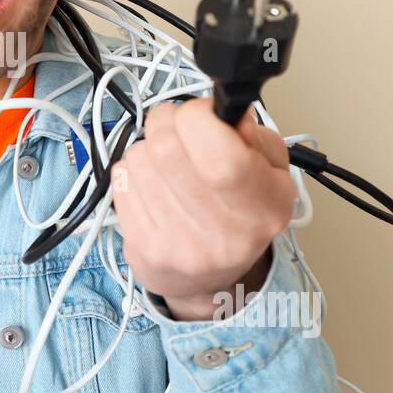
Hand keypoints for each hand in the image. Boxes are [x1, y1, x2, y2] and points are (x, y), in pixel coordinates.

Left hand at [111, 99, 294, 319]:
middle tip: (177, 127)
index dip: (200, 118)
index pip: (220, 156)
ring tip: (168, 162)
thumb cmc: (241, 215)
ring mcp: (180, 245)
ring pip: (139, 159)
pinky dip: (132, 170)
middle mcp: (225, 233)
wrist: (210, 280)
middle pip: (168, 150)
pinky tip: (152, 183)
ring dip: (148, 146)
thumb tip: (225, 111)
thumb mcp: (271, 173)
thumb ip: (256, 136)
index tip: (202, 113)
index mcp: (264, 208)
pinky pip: (121, 180)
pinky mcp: (144, 249)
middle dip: (167, 122)